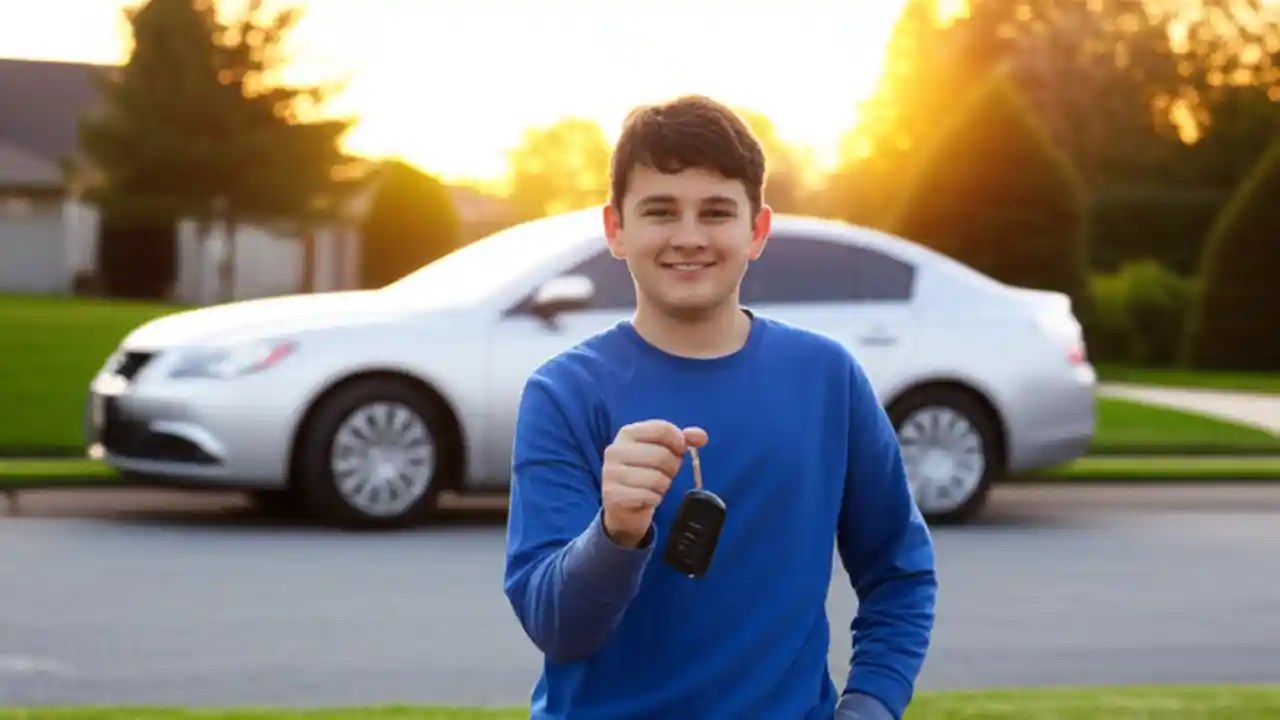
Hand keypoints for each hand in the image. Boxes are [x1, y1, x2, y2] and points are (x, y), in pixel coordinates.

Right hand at [601, 420, 707, 547]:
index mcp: (628, 433)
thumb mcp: (662, 451)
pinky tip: (647, 498)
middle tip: (666, 473)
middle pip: (662, 455)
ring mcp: (611, 472)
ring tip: (655, 487)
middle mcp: (615, 450)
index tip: (679, 451)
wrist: (622, 505)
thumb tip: (701, 436)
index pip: (662, 429)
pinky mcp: (612, 494)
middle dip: (672, 468)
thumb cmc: (646, 472)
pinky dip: (654, 499)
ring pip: (657, 478)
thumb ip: (682, 440)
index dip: (678, 441)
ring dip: (663, 486)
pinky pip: (648, 496)